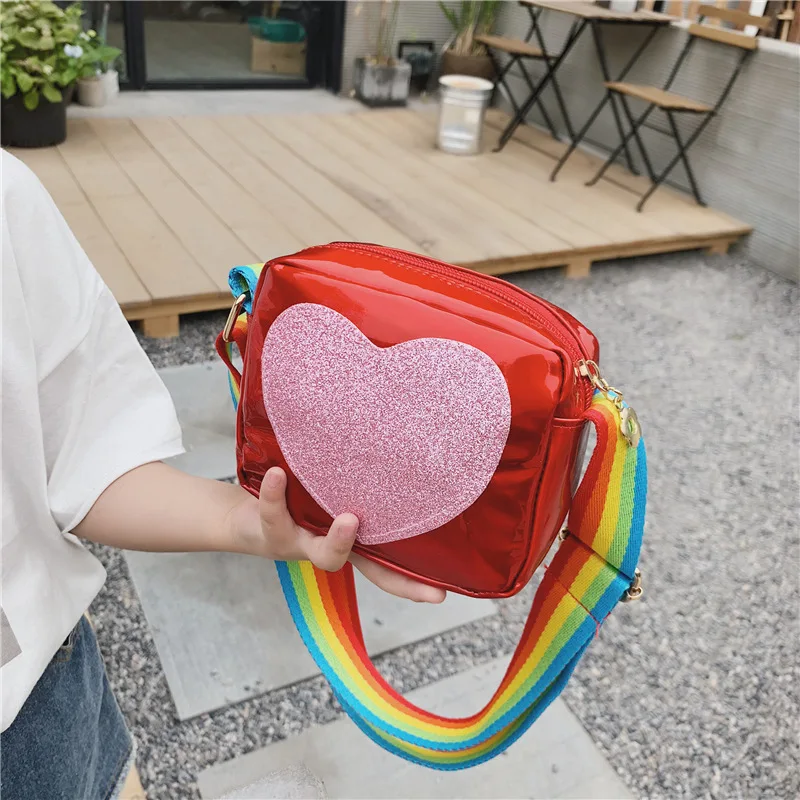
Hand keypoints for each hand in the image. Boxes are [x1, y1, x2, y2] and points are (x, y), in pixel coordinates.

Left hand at [230, 467, 445, 603]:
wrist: (242, 515)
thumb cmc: (300, 500)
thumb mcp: (332, 491)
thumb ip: (361, 481)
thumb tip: (405, 447)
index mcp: (353, 541)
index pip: (390, 567)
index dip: (415, 584)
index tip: (442, 596)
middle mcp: (331, 549)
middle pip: (373, 571)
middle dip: (392, 576)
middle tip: (419, 563)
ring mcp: (304, 546)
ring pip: (324, 554)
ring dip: (339, 540)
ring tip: (348, 519)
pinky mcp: (273, 532)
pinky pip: (276, 514)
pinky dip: (276, 494)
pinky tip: (279, 474)